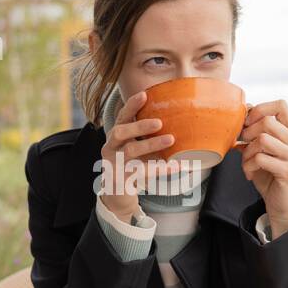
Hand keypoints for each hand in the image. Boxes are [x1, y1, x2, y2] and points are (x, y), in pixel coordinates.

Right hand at [99, 89, 177, 222]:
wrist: (117, 193)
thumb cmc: (130, 164)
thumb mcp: (134, 147)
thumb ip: (146, 135)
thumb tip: (176, 119)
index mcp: (115, 136)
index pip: (121, 117)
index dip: (131, 106)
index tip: (144, 95)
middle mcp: (110, 147)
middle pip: (120, 132)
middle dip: (139, 126)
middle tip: (159, 122)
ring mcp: (114, 163)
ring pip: (130, 151)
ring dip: (150, 144)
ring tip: (170, 139)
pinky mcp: (121, 179)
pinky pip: (142, 172)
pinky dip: (160, 168)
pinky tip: (177, 166)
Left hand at [240, 99, 287, 238]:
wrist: (282, 206)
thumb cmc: (271, 177)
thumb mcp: (263, 152)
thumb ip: (257, 132)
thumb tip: (244, 109)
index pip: (280, 105)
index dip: (259, 110)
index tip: (247, 124)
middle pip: (267, 121)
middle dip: (247, 133)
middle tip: (242, 146)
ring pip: (263, 139)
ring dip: (247, 152)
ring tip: (246, 162)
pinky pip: (261, 158)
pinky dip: (248, 165)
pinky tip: (249, 173)